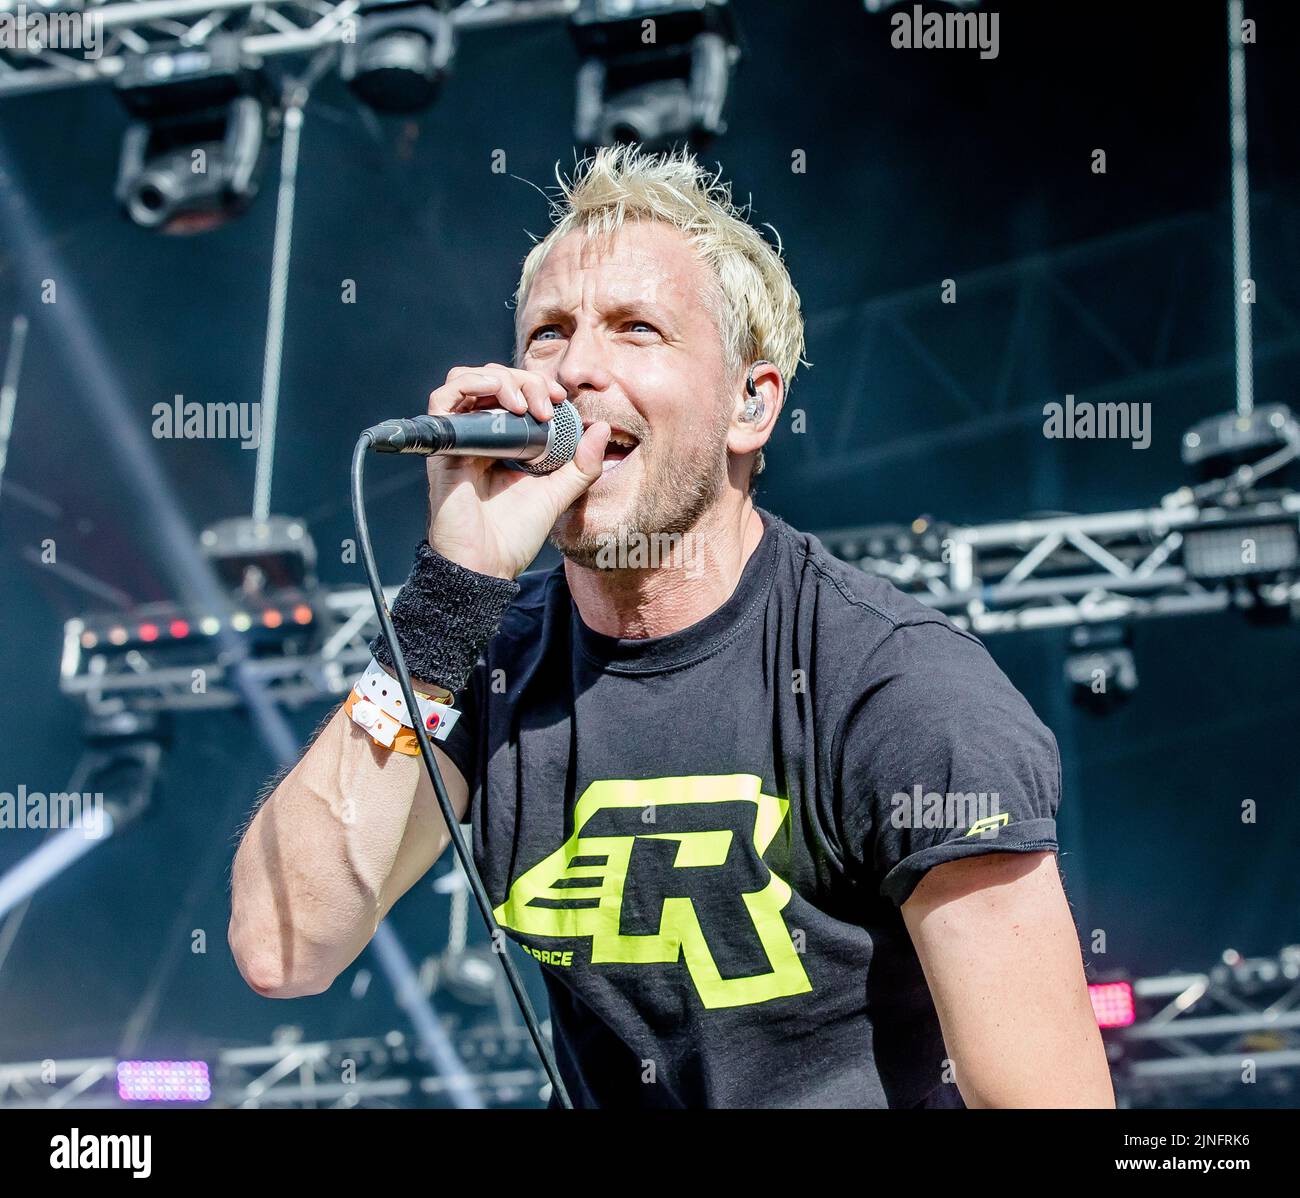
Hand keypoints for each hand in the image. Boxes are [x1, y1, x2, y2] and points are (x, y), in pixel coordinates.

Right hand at [422, 363, 609, 578]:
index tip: (560, 399)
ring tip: (524, 403)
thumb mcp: (557, 493)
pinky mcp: (443, 447)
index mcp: (501, 443)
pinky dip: (470, 385)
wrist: (486, 565)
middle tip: (547, 403)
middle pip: (492, 380)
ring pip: (467, 380)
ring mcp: (458, 440)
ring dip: (500, 379)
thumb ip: (581, 465)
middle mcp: (477, 437)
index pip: (512, 393)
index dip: (536, 385)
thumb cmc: (514, 536)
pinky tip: (501, 398)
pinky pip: (442, 399)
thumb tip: (600, 429)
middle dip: (524, 380)